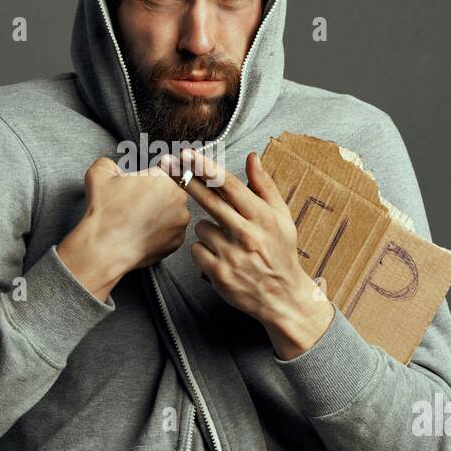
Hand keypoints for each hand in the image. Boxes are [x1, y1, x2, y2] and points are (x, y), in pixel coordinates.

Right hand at [57, 156, 190, 301]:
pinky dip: (161, 231)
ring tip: (138, 219)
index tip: (150, 178)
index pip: (169, 168)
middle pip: (171, 190)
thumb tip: (112, 166)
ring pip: (173, 211)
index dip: (157, 172)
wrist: (106, 247)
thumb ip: (109, 163)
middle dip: (157, 194)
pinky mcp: (178, 241)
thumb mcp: (99, 174)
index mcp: (164, 178)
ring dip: (160, 213)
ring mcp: (180, 221)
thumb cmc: (106, 213)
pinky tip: (143, 231)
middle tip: (137, 202)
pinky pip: (172, 231)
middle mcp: (178, 199)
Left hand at [175, 148, 334, 359]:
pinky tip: (219, 256)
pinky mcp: (218, 273)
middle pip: (208, 200)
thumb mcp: (281, 217)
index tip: (188, 153)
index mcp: (262, 216)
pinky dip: (203, 250)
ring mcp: (231, 254)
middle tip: (168, 165)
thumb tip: (252, 157)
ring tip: (226, 241)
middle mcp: (246, 233)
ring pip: (200, 227)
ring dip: (207, 229)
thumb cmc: (280, 252)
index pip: (229, 185)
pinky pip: (196, 250)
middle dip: (186, 179)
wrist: (282, 296)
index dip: (206, 166)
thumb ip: (264, 186)